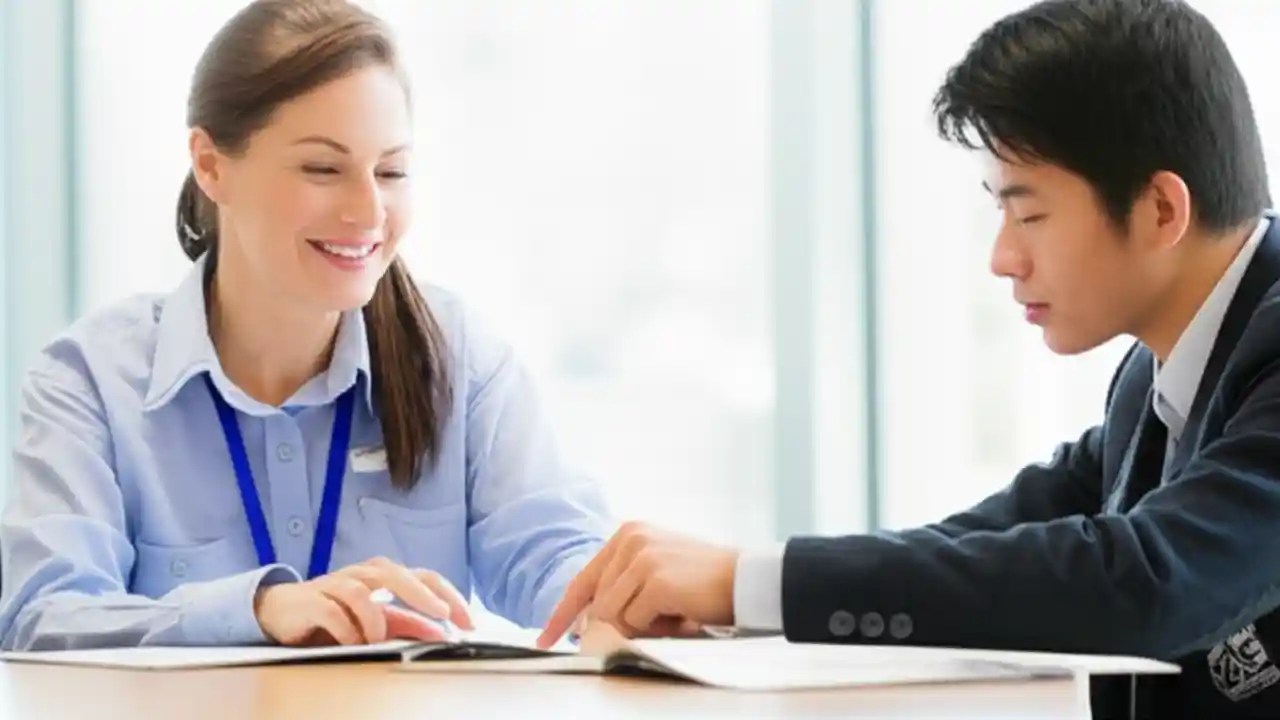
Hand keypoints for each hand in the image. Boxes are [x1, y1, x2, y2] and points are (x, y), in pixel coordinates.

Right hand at [254, 556, 474, 645]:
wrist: (284, 611)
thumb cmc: (338, 612)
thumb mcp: (378, 620)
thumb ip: (408, 624)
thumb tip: (442, 633)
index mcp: (385, 576)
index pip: (425, 577)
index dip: (449, 596)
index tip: (468, 622)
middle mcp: (364, 574)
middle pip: (397, 574)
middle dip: (423, 595)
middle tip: (442, 615)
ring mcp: (336, 584)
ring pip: (361, 590)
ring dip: (374, 619)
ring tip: (377, 640)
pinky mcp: (311, 600)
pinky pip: (332, 611)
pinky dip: (345, 629)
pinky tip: (350, 643)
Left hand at [537, 522, 738, 647]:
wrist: (747, 579)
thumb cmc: (703, 581)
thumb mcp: (656, 569)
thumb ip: (622, 585)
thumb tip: (587, 622)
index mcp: (627, 533)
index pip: (583, 580)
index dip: (563, 614)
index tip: (545, 638)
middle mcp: (629, 539)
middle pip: (596, 604)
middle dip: (620, 623)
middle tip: (662, 618)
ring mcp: (641, 558)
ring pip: (612, 615)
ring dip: (641, 625)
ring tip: (674, 612)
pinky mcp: (655, 580)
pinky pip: (634, 622)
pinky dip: (656, 627)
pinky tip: (681, 613)